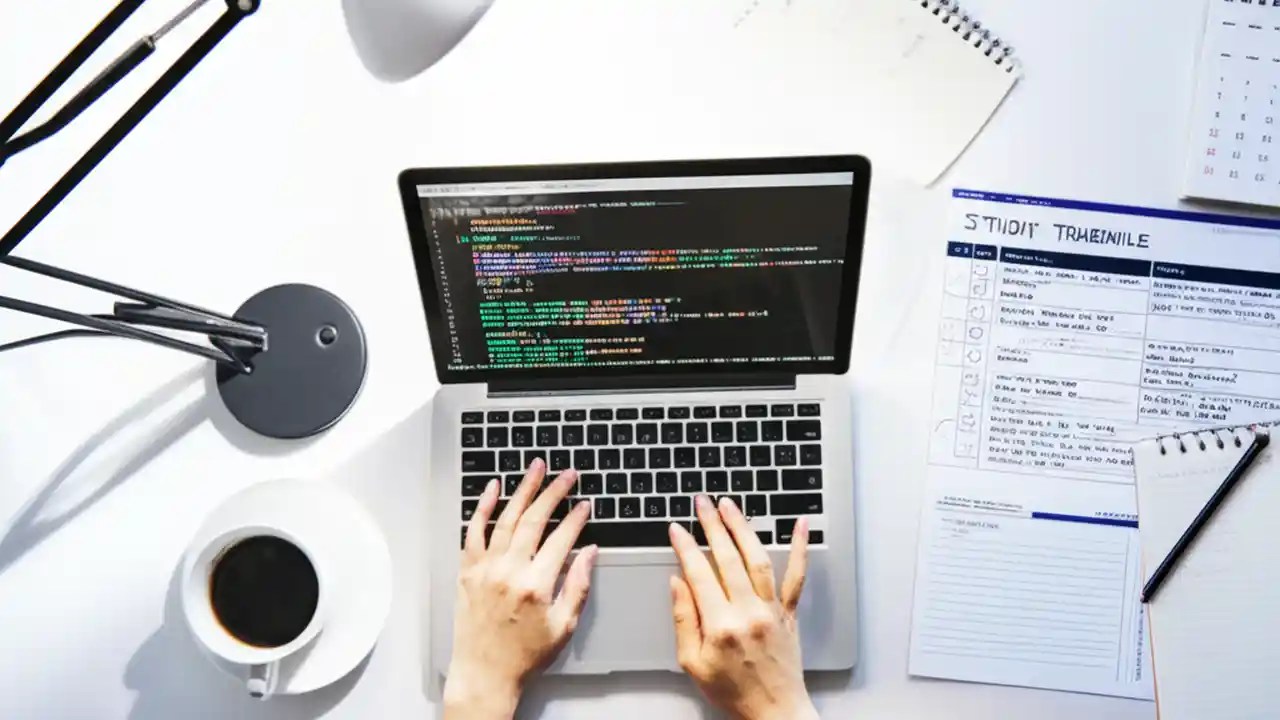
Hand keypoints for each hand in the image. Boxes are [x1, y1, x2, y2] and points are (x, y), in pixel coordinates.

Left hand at [444, 460, 598, 719]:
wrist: (484, 674)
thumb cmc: (525, 656)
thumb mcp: (564, 626)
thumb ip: (578, 585)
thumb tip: (589, 552)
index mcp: (536, 585)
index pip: (562, 538)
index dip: (577, 518)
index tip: (585, 504)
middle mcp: (509, 571)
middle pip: (534, 519)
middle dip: (554, 492)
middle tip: (567, 474)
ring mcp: (485, 569)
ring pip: (505, 518)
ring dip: (523, 490)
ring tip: (536, 468)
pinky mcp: (467, 572)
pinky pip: (473, 532)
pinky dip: (482, 507)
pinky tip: (493, 489)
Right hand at [669, 496, 817, 719]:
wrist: (774, 712)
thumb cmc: (733, 693)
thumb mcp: (692, 664)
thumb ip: (683, 620)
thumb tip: (677, 583)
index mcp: (721, 626)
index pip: (699, 573)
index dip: (685, 547)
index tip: (676, 528)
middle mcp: (749, 612)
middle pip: (728, 558)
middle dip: (712, 525)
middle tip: (702, 502)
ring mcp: (772, 610)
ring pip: (758, 559)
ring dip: (743, 528)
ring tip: (730, 506)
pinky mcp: (789, 613)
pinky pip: (796, 576)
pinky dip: (800, 549)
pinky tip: (800, 525)